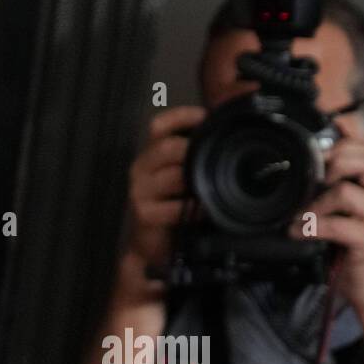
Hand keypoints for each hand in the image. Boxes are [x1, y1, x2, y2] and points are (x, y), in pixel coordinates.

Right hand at [126, 105, 206, 272]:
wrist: (151, 247)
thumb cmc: (172, 209)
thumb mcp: (182, 180)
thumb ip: (194, 159)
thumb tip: (224, 137)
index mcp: (150, 156)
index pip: (158, 126)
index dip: (181, 117)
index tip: (206, 116)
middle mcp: (140, 169)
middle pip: (166, 147)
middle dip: (194, 151)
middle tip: (217, 159)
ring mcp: (140, 192)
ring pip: (174, 175)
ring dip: (198, 181)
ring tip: (216, 187)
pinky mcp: (144, 214)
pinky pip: (175, 207)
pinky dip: (194, 209)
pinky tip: (206, 211)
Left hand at [288, 132, 363, 312]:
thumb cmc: (350, 244)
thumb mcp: (344, 209)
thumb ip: (332, 186)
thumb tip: (300, 165)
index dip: (341, 144)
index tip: (316, 155)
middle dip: (331, 164)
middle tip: (311, 183)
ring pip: (345, 191)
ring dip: (314, 203)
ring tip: (300, 216)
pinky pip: (337, 225)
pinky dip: (312, 227)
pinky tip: (299, 233)